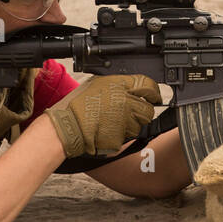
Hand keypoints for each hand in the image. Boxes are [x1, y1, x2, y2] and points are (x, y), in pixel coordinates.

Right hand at [46, 74, 161, 157]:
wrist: (67, 126)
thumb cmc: (77, 105)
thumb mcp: (97, 83)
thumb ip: (118, 84)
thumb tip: (133, 86)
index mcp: (119, 85)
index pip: (149, 85)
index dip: (154, 92)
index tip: (155, 96)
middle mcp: (125, 101)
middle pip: (148, 109)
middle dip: (143, 112)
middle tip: (131, 113)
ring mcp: (124, 121)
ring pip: (140, 124)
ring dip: (132, 124)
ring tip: (113, 122)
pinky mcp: (121, 137)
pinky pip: (129, 137)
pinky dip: (122, 135)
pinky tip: (109, 130)